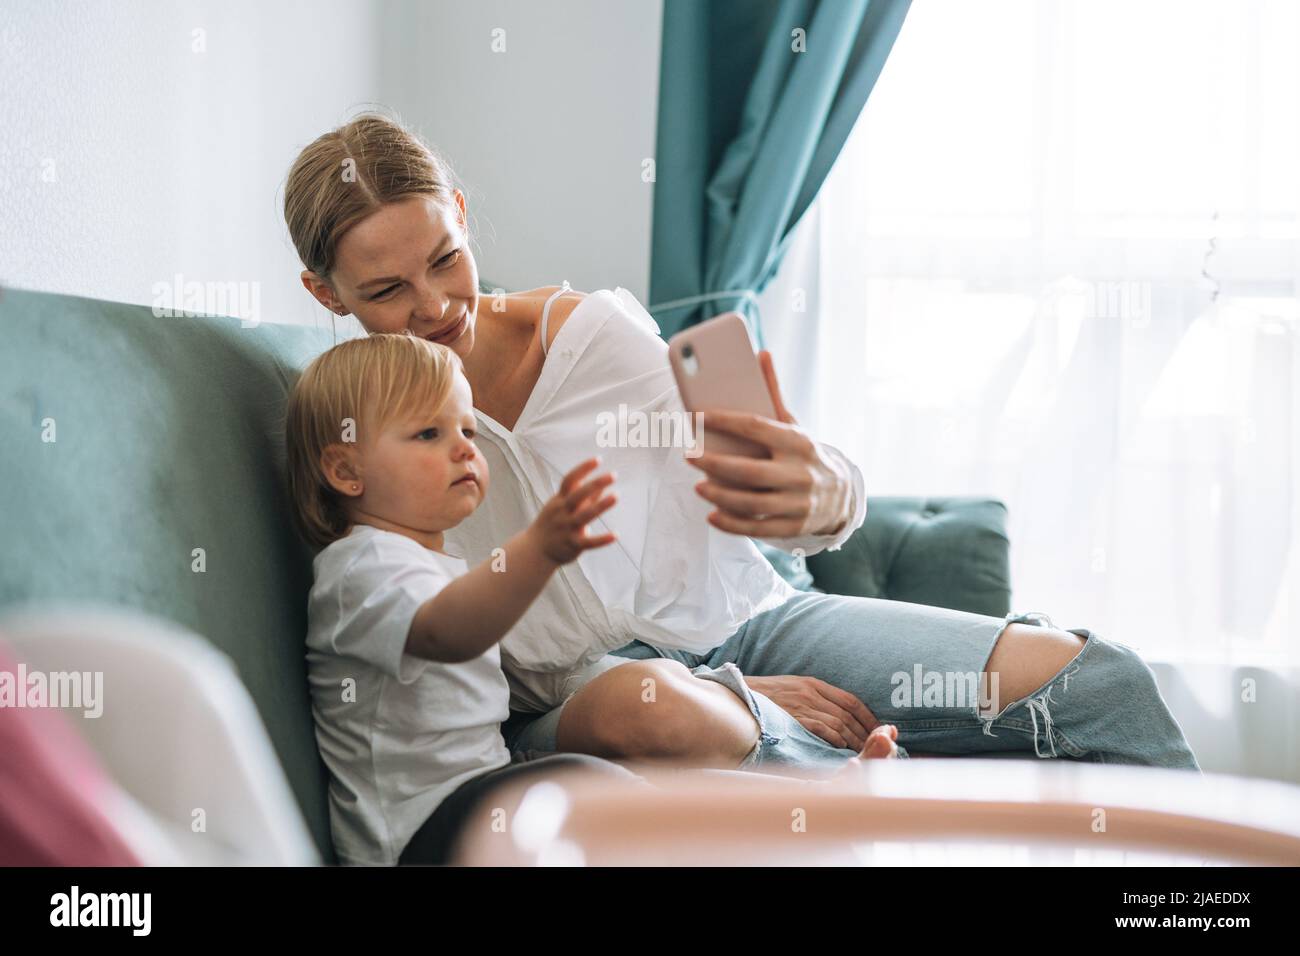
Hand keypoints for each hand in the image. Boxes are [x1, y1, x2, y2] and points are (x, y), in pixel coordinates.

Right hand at [529, 457, 617, 564]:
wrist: (535, 550)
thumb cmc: (553, 524)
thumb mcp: (563, 507)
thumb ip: (584, 498)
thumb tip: (602, 485)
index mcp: (559, 500)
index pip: (569, 480)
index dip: (583, 469)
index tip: (598, 459)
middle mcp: (562, 512)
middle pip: (578, 495)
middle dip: (595, 484)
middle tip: (613, 475)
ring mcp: (567, 528)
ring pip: (585, 515)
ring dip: (601, 505)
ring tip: (616, 496)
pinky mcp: (572, 544)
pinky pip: (589, 542)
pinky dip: (602, 539)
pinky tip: (616, 535)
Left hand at [686, 350, 851, 537]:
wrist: (841, 494)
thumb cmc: (805, 454)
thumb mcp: (794, 425)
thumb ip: (774, 394)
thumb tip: (761, 354)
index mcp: (798, 442)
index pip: (755, 427)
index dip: (723, 421)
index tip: (696, 417)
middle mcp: (800, 473)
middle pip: (749, 471)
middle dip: (714, 464)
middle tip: (689, 456)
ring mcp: (797, 503)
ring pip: (751, 503)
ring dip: (720, 495)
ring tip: (698, 486)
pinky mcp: (793, 527)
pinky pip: (757, 528)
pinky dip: (732, 524)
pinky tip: (712, 515)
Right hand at [744, 674, 880, 750]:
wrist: (736, 696)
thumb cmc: (763, 696)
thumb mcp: (791, 687)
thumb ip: (812, 697)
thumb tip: (834, 714)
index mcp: (813, 684)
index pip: (850, 700)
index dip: (868, 716)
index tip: (877, 728)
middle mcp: (811, 693)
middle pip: (848, 714)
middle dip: (865, 731)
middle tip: (874, 744)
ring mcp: (802, 706)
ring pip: (839, 723)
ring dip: (853, 739)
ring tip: (862, 750)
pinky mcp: (794, 718)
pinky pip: (823, 730)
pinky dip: (836, 739)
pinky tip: (842, 748)